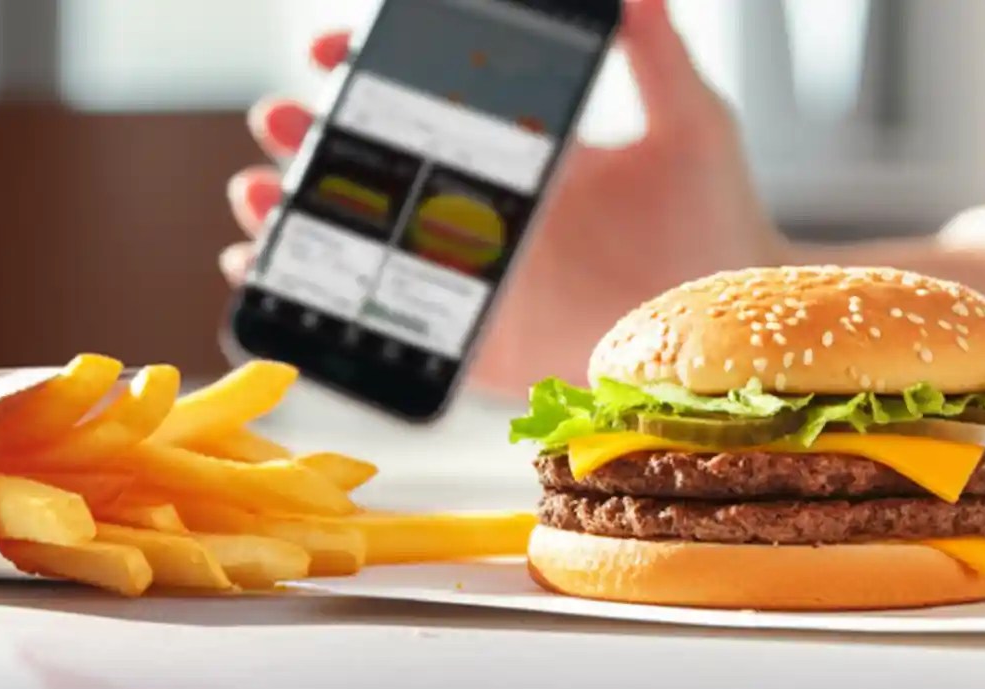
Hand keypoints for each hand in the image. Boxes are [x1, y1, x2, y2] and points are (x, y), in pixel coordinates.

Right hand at [223, 0, 784, 397]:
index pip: (429, 102)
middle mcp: (487, 211)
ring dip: (296, 215)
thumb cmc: (716, 220)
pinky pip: (386, 326)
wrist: (730, 326)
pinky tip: (267, 276)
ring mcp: (476, 278)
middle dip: (314, 139)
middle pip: (377, 168)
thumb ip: (653, 51)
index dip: (373, 72)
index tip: (334, 48)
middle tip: (281, 120)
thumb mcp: (688, 120)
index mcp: (522, 154)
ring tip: (254, 191)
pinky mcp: (475, 344)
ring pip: (363, 242)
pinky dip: (319, 305)